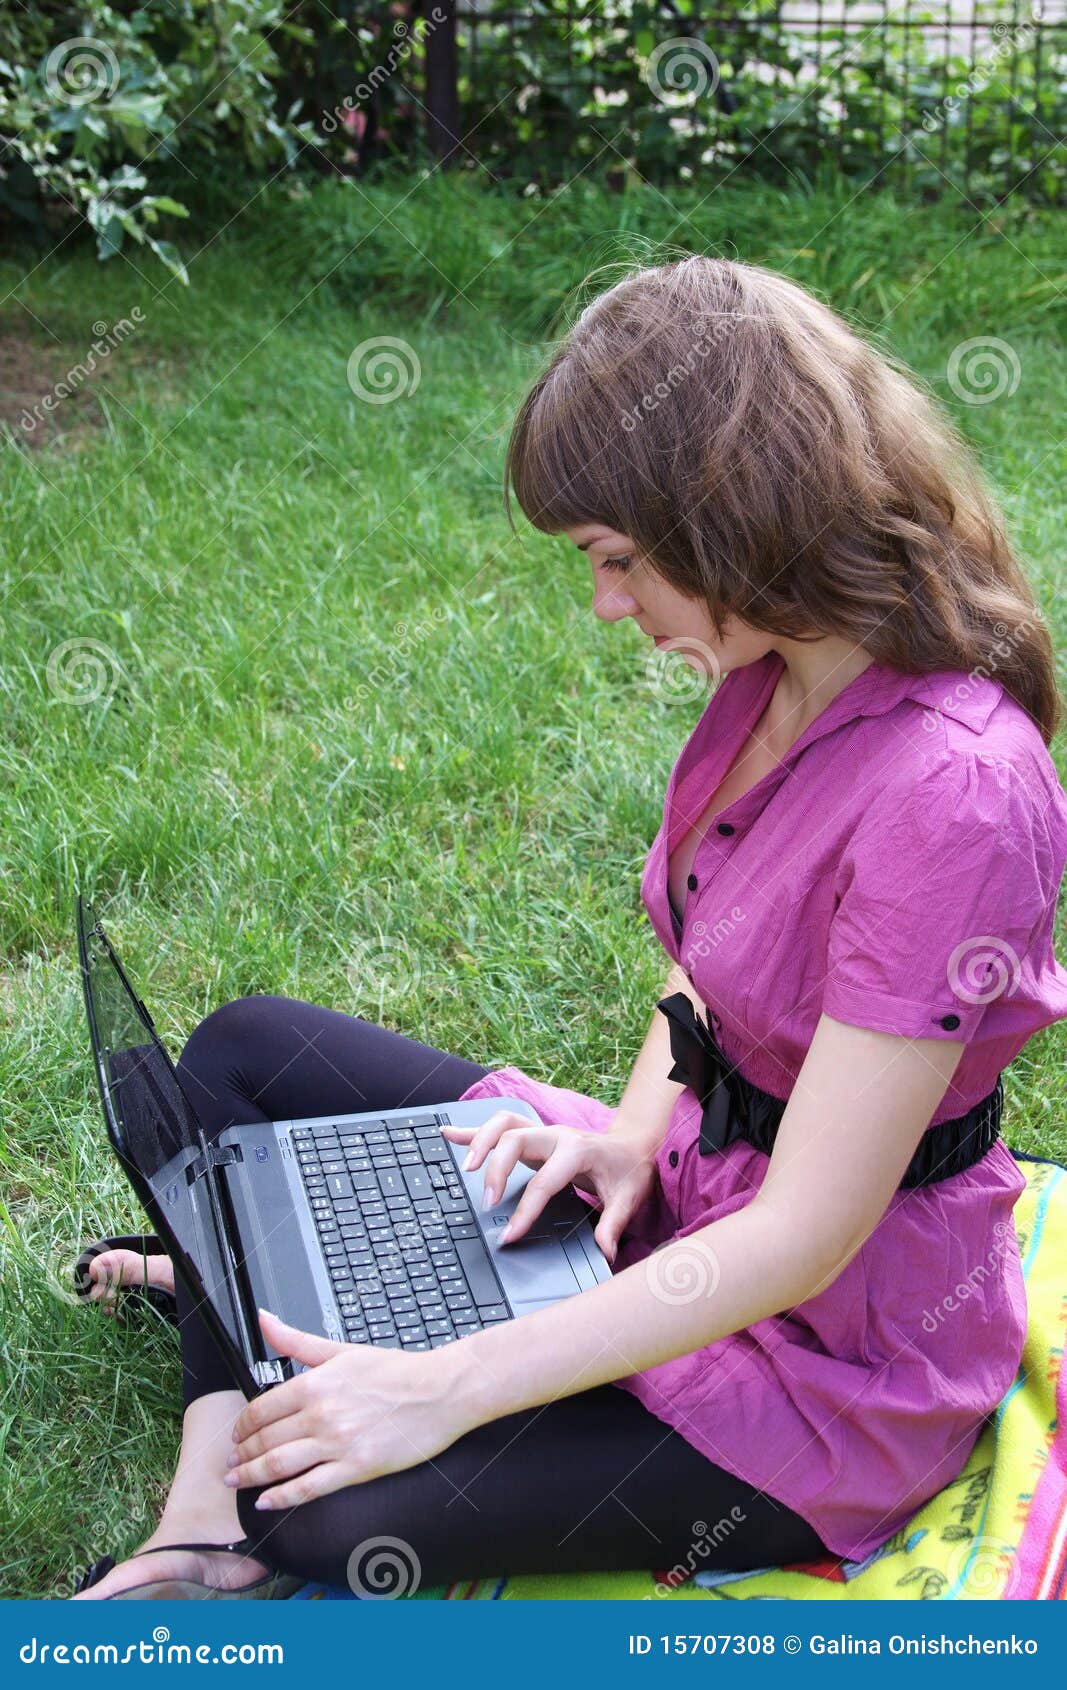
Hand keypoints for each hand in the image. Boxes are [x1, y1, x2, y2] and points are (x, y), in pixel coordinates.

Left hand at [226, 1310, 472, 1509]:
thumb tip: (265, 1320)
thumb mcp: (341, 1350)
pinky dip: (282, 1498)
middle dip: (241, 1455)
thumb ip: (296, 1340)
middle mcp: (321, 1414)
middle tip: (232, 1464)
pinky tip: (269, 1501)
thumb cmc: (396, 1371)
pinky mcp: (356, 1468)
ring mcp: (337, 1443)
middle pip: (265, 1440)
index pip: (261, 1409)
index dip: (242, 1427)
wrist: (439, 1391)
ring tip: (240, 1482)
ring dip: (252, 1477)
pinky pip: (309, 1488)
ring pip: (279, 1465)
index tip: (237, 1435)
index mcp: (315, 1383)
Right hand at [440, 1112, 657, 1263]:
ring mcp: (543, 1132)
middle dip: (496, 1170)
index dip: (524, 1210)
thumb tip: (604, 1252)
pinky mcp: (533, 1135)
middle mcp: (556, 1136)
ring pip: (503, 1124)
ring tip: (464, 1168)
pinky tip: (449, 1134)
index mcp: (577, 1151)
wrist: (632, 1146)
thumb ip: (613, 1225)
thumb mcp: (628, 1199)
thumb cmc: (627, 1171)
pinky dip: (474, 1131)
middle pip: (515, 1140)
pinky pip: (499, 1127)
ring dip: (480, 1142)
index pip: (544, 1181)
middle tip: (486, 1204)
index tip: (508, 1235)